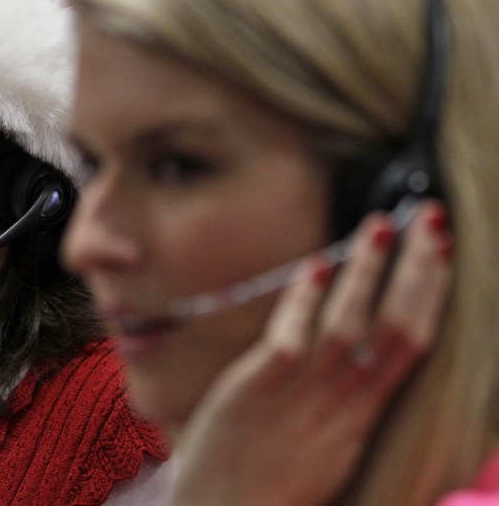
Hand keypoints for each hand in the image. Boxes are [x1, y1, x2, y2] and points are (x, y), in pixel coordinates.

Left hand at [171, 201, 452, 505]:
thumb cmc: (270, 487)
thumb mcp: (326, 449)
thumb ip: (342, 406)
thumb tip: (360, 360)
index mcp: (363, 420)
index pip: (411, 348)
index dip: (431, 296)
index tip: (441, 253)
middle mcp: (343, 407)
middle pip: (396, 328)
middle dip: (417, 270)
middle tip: (430, 218)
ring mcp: (301, 397)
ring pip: (350, 324)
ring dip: (368, 270)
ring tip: (381, 225)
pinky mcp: (256, 391)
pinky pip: (290, 336)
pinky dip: (307, 298)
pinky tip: (316, 266)